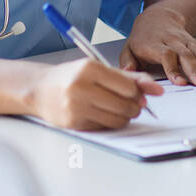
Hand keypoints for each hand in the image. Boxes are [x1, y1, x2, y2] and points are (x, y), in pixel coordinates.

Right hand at [29, 59, 163, 130]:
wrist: (39, 89)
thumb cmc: (71, 76)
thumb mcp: (97, 68)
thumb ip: (127, 77)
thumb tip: (156, 90)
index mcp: (89, 68)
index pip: (128, 87)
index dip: (139, 92)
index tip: (141, 93)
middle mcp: (81, 87)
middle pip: (124, 105)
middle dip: (135, 107)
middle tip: (134, 104)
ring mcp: (76, 107)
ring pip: (117, 119)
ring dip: (125, 117)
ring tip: (119, 108)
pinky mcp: (74, 124)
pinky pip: (104, 127)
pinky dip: (109, 122)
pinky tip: (102, 113)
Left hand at [120, 6, 195, 86]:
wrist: (157, 16)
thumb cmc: (143, 37)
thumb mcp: (129, 47)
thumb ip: (127, 60)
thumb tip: (127, 71)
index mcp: (155, 44)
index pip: (166, 55)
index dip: (173, 68)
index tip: (180, 82)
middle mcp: (172, 41)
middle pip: (186, 55)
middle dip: (195, 70)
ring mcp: (185, 41)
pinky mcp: (194, 42)